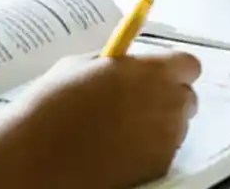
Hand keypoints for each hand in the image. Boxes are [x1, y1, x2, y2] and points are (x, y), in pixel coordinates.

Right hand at [0, 52, 200, 188]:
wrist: (40, 155)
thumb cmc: (55, 105)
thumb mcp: (81, 65)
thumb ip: (115, 63)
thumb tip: (124, 65)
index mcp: (154, 71)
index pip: (189, 65)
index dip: (173, 70)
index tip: (157, 74)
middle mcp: (169, 103)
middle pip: (187, 98)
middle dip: (168, 99)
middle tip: (137, 102)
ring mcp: (167, 138)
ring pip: (177, 127)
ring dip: (158, 125)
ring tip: (121, 129)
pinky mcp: (159, 167)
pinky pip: (163, 152)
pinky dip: (148, 150)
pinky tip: (118, 149)